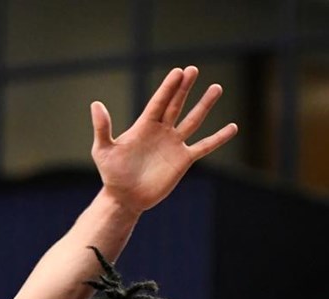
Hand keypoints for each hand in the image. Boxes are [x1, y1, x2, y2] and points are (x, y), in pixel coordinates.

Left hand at [93, 65, 238, 213]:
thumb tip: (96, 104)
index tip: (179, 71)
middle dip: (185, 88)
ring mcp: (174, 144)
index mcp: (144, 125)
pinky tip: (232, 128)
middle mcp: (161, 131)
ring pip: (193, 120)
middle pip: (176, 104)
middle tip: (193, 69)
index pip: (159, 101)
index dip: (169, 87)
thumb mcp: (103, 150)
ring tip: (216, 88)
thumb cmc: (112, 174)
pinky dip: (218, 138)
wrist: (125, 198)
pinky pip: (204, 146)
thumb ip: (102, 128)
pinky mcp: (183, 160)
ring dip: (204, 105)